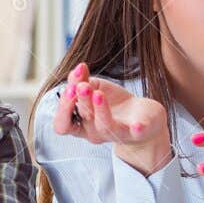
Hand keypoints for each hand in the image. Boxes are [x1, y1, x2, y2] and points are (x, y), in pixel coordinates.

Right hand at [52, 62, 170, 175]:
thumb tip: (78, 69)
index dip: (63, 109)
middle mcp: (95, 132)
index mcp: (81, 124)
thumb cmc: (113, 103)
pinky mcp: (136, 132)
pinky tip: (137, 124)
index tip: (70, 88)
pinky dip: (136, 129)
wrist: (141, 115)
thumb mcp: (94, 88)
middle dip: (81, 100)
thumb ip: (81, 80)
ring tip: (99, 93)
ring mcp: (116, 133)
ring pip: (104, 126)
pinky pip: (135, 133)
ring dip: (100, 109)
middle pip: (83, 118)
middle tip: (83, 86)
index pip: (62, 125)